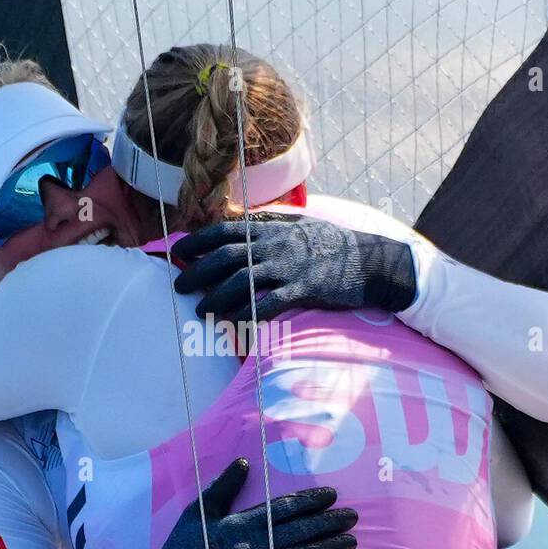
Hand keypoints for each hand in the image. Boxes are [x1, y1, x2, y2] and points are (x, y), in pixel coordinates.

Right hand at [131, 458, 357, 548]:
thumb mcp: (198, 511)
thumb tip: (244, 463)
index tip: (332, 495)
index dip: (311, 500)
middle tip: (353, 517)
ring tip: (350, 543)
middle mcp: (254, 547)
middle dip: (329, 522)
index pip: (284, 508)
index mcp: (241, 523)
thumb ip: (223, 487)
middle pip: (300, 531)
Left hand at [171, 215, 416, 322]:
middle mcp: (275, 246)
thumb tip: (240, 226)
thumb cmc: (330, 245)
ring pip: (241, 281)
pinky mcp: (303, 289)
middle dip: (198, 272)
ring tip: (201, 310)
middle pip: (226, 257)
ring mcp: (289, 267)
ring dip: (217, 297)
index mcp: (271, 229)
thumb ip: (269, 227)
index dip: (198, 241)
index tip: (178, 252)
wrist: (369, 259)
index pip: (225, 231)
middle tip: (179, 286)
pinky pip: (269, 302)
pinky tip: (232, 322)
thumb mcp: (298, 226)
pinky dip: (247, 312)